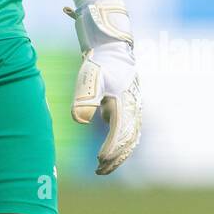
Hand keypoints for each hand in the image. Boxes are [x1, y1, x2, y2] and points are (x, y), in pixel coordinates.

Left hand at [65, 0, 141, 174]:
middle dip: (115, 158)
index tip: (99, 161)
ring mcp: (133, 106)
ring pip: (131, 137)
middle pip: (128, 140)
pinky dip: (122, 142)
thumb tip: (80, 122)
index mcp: (124, 103)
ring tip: (103, 165)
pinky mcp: (129, 104)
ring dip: (119, 152)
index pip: (120, 134)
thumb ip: (85, 99)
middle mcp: (132, 107)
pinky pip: (129, 129)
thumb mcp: (89, 78)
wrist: (112, 43)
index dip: (110, 150)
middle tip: (99, 170)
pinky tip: (108, 147)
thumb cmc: (99, 60)